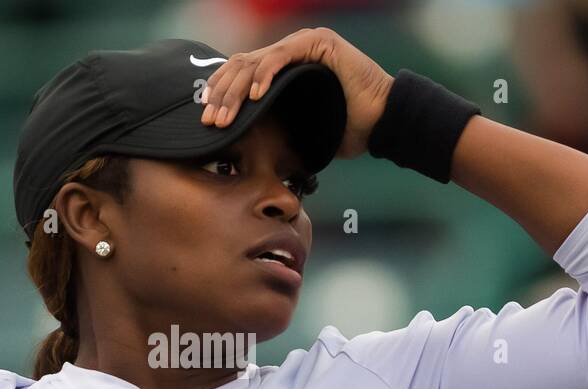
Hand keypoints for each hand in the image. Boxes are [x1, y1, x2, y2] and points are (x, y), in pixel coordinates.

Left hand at [199, 27, 393, 159]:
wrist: (382, 122)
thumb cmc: (345, 129)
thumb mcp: (298, 129)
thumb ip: (274, 126)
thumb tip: (244, 146)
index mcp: (282, 68)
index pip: (241, 73)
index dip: (220, 93)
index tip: (206, 117)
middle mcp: (290, 50)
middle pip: (242, 65)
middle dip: (222, 95)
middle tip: (210, 121)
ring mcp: (303, 43)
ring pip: (256, 61)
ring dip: (236, 91)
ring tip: (226, 116)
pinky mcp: (319, 43)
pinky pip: (281, 56)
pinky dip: (265, 76)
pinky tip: (255, 97)